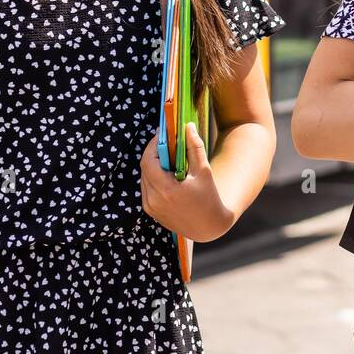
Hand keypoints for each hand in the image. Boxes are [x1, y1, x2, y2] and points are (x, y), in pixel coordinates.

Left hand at [139, 122, 235, 242]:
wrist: (208, 227)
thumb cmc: (209, 198)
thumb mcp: (204, 171)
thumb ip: (194, 147)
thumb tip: (187, 126)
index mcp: (166, 191)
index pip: (148, 161)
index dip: (153, 144)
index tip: (162, 133)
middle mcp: (153, 200)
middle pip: (145, 168)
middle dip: (154, 153)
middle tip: (166, 142)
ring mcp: (150, 207)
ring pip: (144, 178)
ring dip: (153, 165)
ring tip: (168, 157)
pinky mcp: (151, 211)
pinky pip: (147, 187)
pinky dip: (154, 177)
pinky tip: (167, 173)